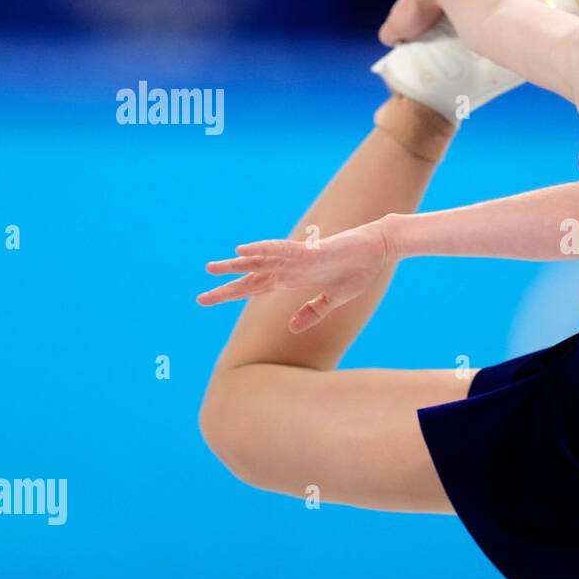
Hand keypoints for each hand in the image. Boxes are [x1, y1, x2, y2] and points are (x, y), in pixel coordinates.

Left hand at [196, 218, 394, 333]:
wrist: (378, 251)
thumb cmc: (358, 271)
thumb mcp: (333, 299)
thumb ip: (312, 311)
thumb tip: (291, 328)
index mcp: (292, 279)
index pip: (255, 288)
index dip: (232, 294)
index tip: (209, 301)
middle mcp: (289, 268)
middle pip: (251, 277)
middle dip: (226, 287)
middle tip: (200, 299)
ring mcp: (297, 259)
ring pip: (260, 261)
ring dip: (236, 265)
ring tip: (211, 268)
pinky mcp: (310, 252)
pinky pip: (281, 251)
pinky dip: (262, 250)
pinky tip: (243, 250)